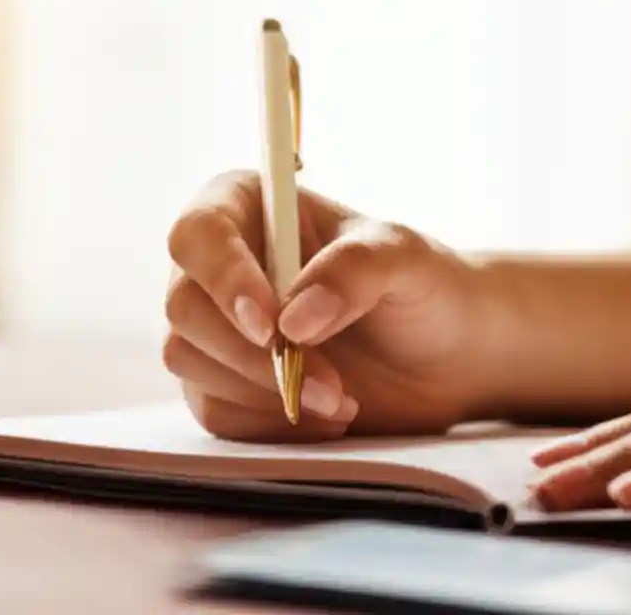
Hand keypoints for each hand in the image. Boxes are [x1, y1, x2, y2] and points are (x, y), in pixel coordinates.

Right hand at [163, 170, 496, 441]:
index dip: (223, 278)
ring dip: (263, 390)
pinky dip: (268, 423)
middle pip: (184, 305)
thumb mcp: (407, 259)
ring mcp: (213, 325)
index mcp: (249, 207)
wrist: (446, 359)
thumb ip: (355, 269)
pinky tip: (324, 417)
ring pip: (188, 359)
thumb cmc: (423, 288)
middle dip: (252, 354)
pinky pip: (213, 410)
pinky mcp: (220, 382)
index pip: (200, 232)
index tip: (270, 326)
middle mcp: (218, 264)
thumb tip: (294, 319)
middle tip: (330, 383)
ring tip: (340, 400)